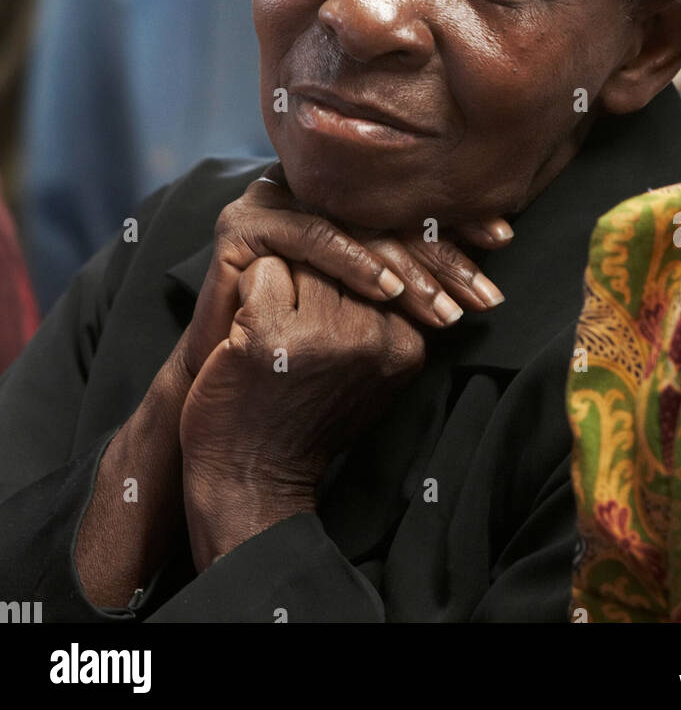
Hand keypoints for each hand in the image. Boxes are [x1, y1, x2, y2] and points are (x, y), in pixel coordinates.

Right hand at [178, 166, 509, 378]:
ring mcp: (266, 199)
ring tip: (445, 308)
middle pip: (383, 209)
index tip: (505, 242)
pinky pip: (312, 235)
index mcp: (332, 195)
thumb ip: (410, 277)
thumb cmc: (304, 358)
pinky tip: (390, 294)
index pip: (401, 200)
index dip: (455, 219)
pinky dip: (356, 264)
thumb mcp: (370, 311)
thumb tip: (490, 258)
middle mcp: (300, 186)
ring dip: (408, 266)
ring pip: (354, 223)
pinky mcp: (240, 225)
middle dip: (442, 253)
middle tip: (486, 292)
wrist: (230, 401)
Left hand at [180, 259, 424, 569]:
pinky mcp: (270, 334)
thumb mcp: (367, 362)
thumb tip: (390, 231)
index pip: (385, 254)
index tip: (325, 296)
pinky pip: (261, 270)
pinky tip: (246, 335)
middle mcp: (373, 334)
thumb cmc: (305, 411)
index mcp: (407, 340)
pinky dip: (245, 291)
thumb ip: (387, 306)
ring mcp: (322, 334)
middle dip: (315, 264)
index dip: (347, 259)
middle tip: (295, 318)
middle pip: (344, 246)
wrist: (249, 478)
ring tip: (276, 330)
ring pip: (302, 249)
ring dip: (280, 278)